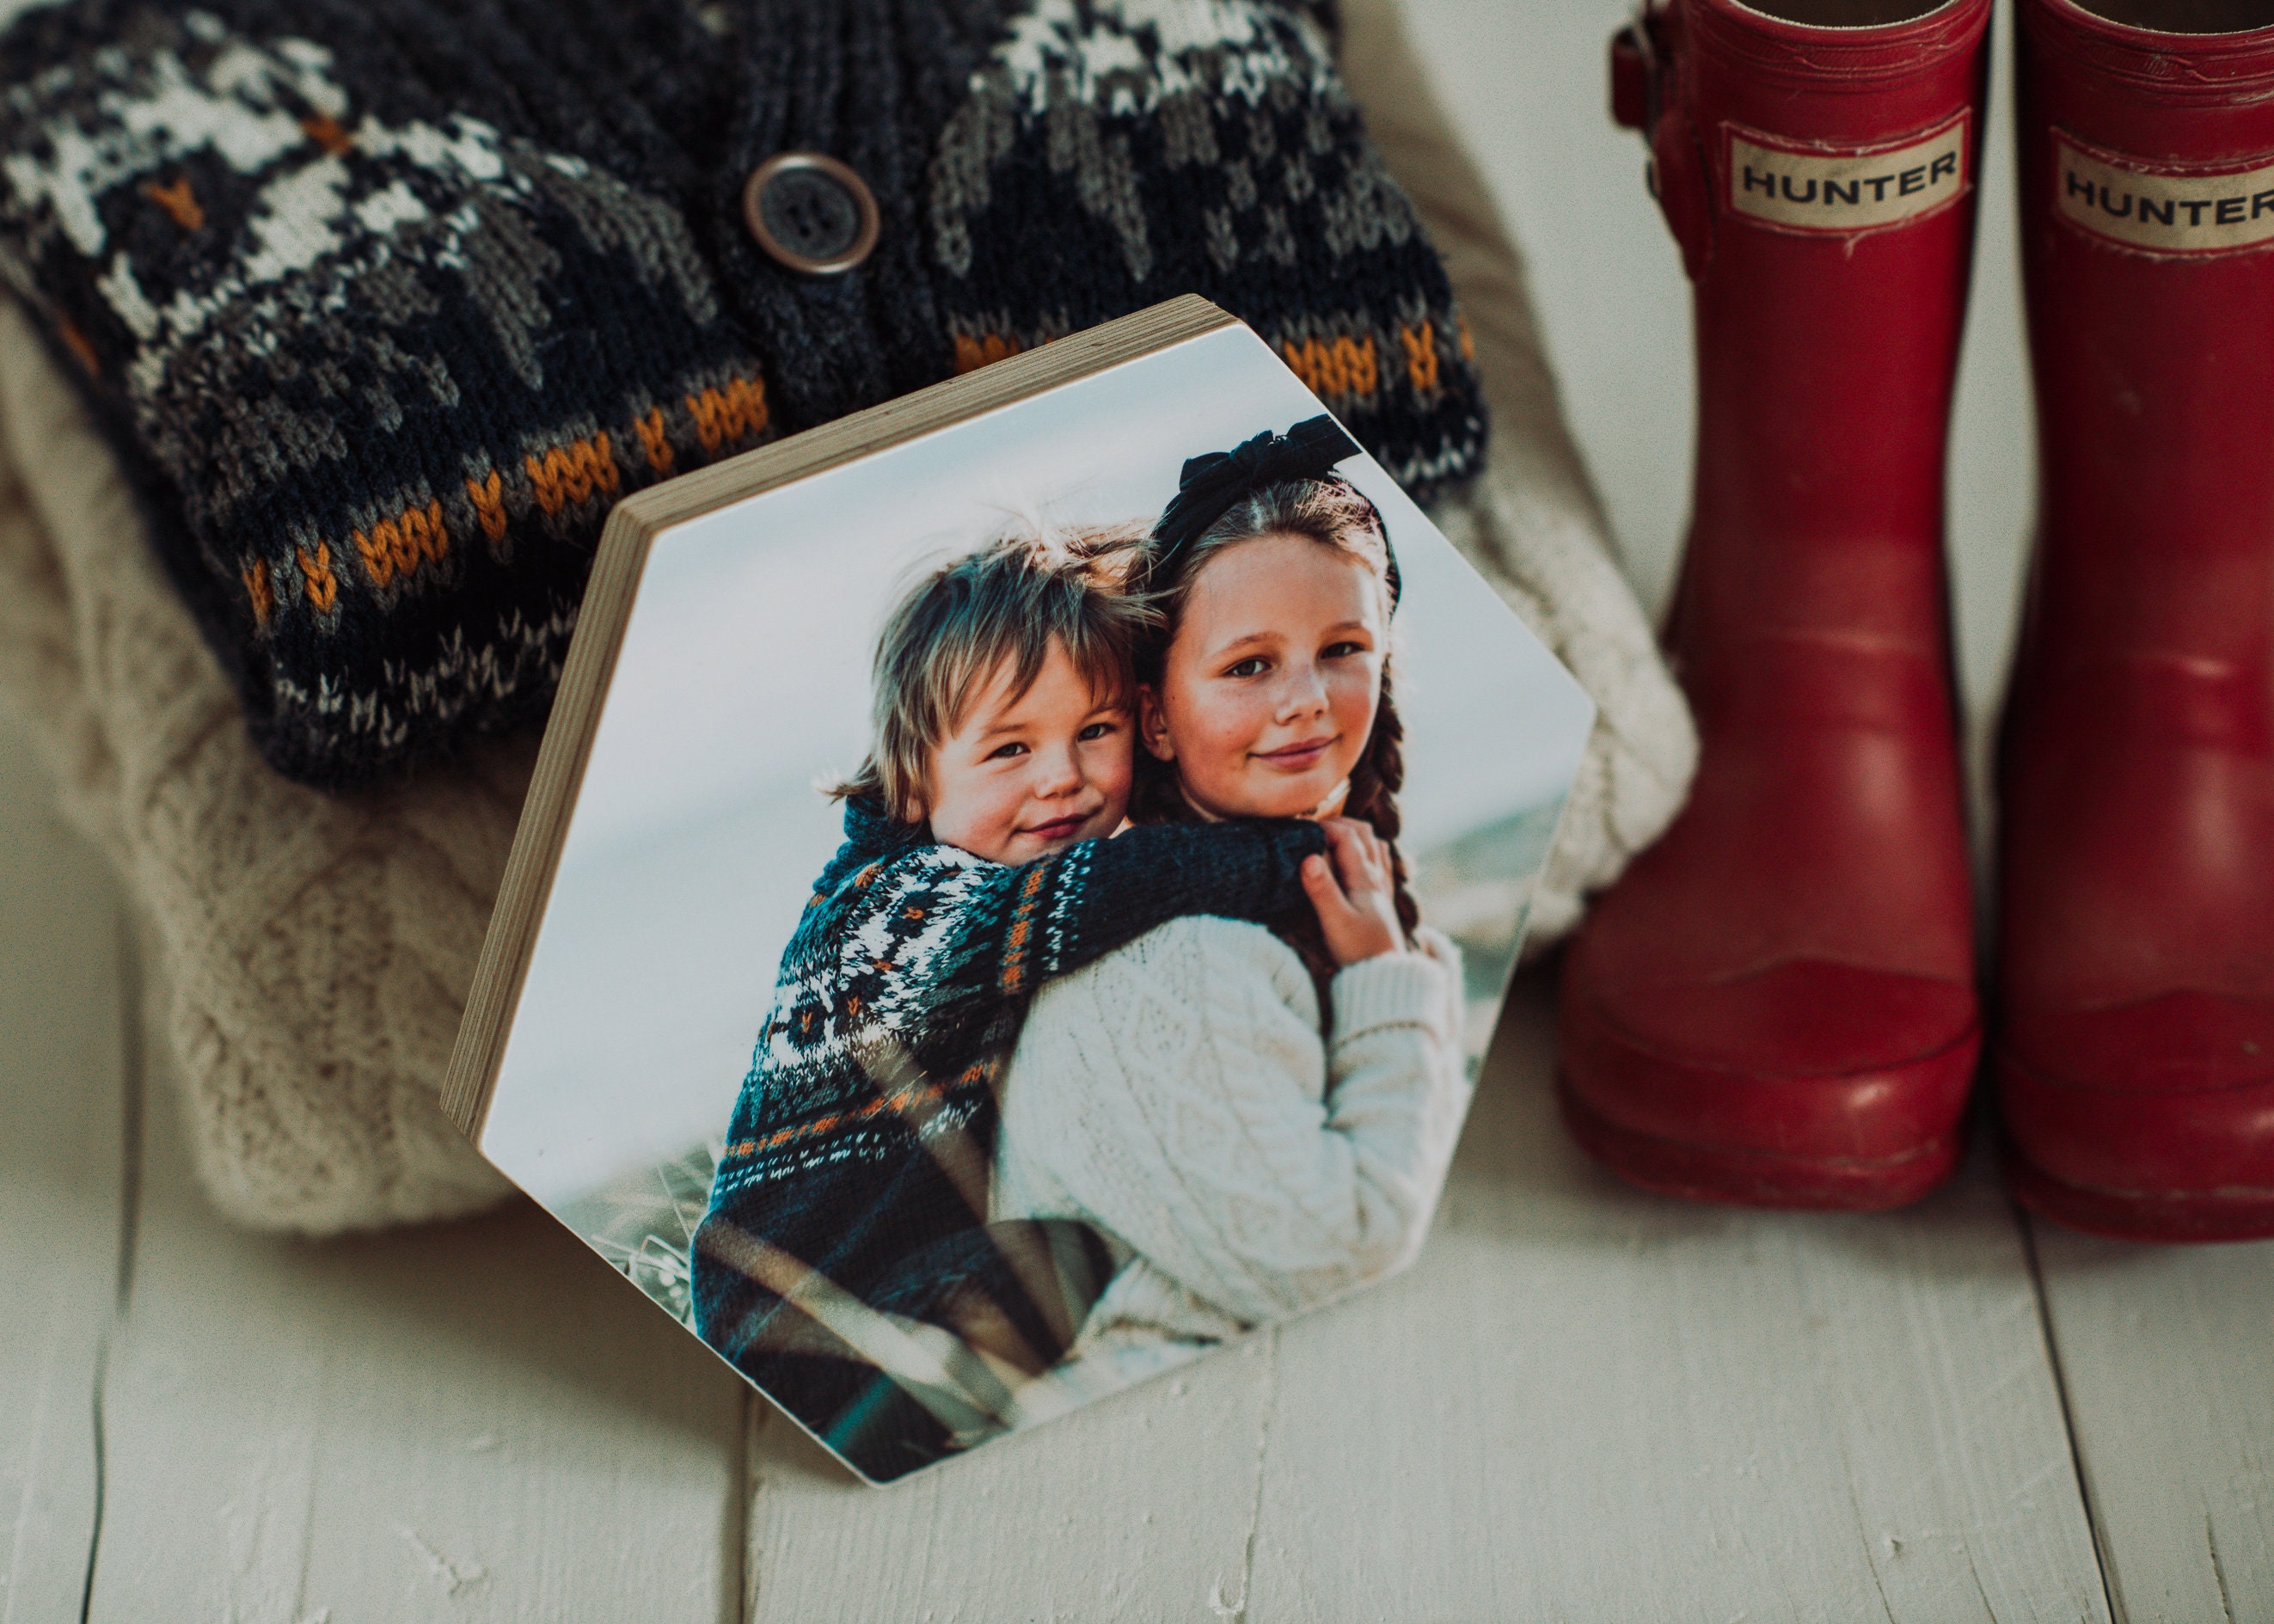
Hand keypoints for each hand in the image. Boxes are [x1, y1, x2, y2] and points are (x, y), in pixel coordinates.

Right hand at [1300, 817, 1402, 965]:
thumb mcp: (1335, 922)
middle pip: (1363, 832)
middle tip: (1310, 827)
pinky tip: (1353, 856)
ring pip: (1373, 843)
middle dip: (1337, 823)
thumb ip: (1321, 889)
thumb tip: (1308, 857)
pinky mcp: (1382, 898)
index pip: (1347, 835)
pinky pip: (1380, 860)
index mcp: (1365, 878)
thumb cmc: (1358, 952)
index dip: (1324, 826)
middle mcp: (1377, 877)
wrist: (1384, 977)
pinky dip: (1366, 847)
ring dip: (1352, 832)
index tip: (1299, 828)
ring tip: (1328, 836)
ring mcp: (1382, 886)